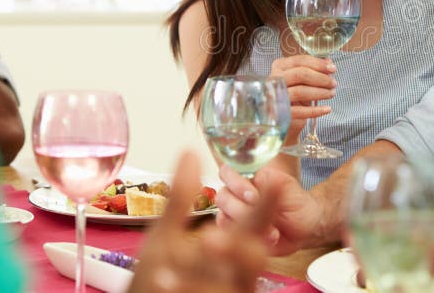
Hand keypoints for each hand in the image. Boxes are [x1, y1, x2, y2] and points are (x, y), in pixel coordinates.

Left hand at [129, 151, 269, 292]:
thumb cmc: (159, 278)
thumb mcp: (165, 237)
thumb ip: (180, 200)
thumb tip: (190, 153)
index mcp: (227, 251)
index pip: (254, 225)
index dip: (266, 205)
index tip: (274, 184)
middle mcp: (233, 274)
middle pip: (252, 257)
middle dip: (236, 247)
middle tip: (210, 237)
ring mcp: (227, 292)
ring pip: (231, 285)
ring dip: (203, 275)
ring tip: (173, 269)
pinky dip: (184, 288)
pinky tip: (163, 282)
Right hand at [214, 163, 324, 255]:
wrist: (305, 228)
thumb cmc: (296, 203)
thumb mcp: (287, 187)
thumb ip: (269, 181)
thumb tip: (256, 179)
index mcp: (248, 178)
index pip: (227, 173)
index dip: (236, 184)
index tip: (254, 196)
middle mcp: (237, 195)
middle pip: (222, 197)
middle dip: (242, 208)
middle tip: (261, 214)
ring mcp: (235, 215)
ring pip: (224, 217)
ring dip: (248, 225)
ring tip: (272, 231)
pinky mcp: (238, 234)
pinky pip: (231, 236)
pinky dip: (250, 239)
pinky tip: (269, 239)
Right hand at [270, 55, 336, 135]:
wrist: (282, 118)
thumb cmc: (293, 94)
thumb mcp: (302, 80)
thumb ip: (314, 69)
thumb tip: (329, 62)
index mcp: (280, 67)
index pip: (300, 60)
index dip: (318, 64)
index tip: (333, 68)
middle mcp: (275, 80)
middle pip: (300, 74)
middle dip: (321, 78)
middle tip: (333, 83)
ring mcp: (276, 97)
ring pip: (300, 91)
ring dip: (320, 92)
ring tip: (331, 93)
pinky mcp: (280, 113)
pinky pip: (300, 111)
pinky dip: (315, 110)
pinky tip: (327, 109)